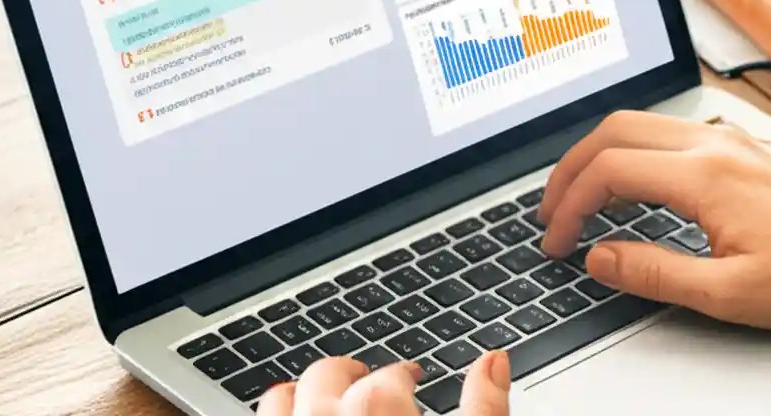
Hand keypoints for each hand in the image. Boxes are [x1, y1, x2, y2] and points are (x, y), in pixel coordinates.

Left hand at [257, 352, 509, 415]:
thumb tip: (494, 360)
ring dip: (301, 393)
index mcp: (378, 414)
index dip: (404, 376)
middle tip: (373, 387)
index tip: (412, 380)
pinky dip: (276, 413)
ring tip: (328, 402)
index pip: (389, 378)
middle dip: (352, 374)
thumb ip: (486, 408)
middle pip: (328, 377)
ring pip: (279, 400)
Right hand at [538, 111, 770, 330]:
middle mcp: (714, 144)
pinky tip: (640, 182)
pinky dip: (639, 150)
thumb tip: (599, 258)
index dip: (570, 205)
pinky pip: (676, 131)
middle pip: (616, 130)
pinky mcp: (750, 148)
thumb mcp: (730, 295)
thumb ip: (655, 273)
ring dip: (604, 154)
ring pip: (645, 123)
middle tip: (552, 209)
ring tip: (584, 195)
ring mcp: (734, 140)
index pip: (608, 171)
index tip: (558, 241)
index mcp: (704, 176)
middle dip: (572, 167)